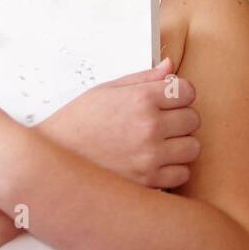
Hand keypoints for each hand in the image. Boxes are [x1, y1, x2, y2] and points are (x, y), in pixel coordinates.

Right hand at [36, 58, 200, 190]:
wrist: (55, 159)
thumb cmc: (78, 122)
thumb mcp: (106, 90)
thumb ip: (143, 78)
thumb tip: (169, 66)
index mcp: (140, 99)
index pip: (187, 91)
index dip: (180, 94)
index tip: (171, 99)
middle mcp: (149, 127)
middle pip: (193, 119)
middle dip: (180, 119)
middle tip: (162, 122)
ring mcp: (150, 157)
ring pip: (192, 148)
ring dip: (180, 145)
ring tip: (160, 143)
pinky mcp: (149, 183)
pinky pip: (182, 174)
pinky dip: (173, 169)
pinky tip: (155, 163)